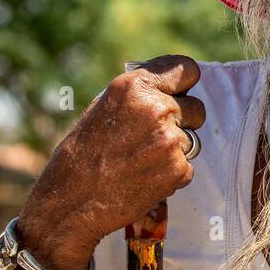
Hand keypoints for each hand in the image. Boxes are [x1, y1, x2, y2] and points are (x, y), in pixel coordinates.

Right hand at [14, 55, 205, 269]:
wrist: (73, 199)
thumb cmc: (83, 152)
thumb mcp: (103, 107)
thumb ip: (139, 95)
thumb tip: (169, 89)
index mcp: (135, 87)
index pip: (186, 70)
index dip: (184, 83)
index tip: (180, 92)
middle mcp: (157, 109)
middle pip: (196, 108)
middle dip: (181, 121)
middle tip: (151, 138)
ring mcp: (170, 140)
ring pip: (192, 140)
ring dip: (174, 150)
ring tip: (142, 161)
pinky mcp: (178, 170)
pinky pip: (187, 167)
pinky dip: (171, 174)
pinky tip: (144, 178)